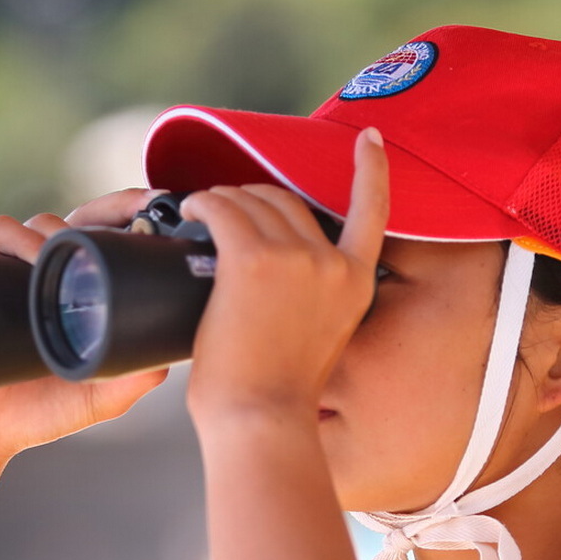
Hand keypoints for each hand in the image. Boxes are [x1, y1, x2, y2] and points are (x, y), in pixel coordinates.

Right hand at [0, 189, 168, 465]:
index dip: (138, 219)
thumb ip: (134, 378)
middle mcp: (49, 273)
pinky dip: (20, 237)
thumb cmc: (39, 411)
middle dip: (115, 206)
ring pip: (43, 222)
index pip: (114, 241)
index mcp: (84, 291)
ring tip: (81, 257)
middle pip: (84, 218)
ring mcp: (13, 270)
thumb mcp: (101, 398)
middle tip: (144, 206)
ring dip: (65, 230)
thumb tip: (169, 358)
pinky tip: (37, 260)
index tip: (166, 212)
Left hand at [184, 128, 389, 424]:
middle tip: (222, 218)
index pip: (373, 211)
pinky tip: (187, 215)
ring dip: (220, 202)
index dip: (369, 170)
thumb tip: (269, 275)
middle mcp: (332, 263)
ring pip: (251, 200)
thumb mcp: (317, 339)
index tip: (368, 139)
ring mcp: (296, 257)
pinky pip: (220, 209)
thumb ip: (309, 298)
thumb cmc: (276, 396)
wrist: (261, 420)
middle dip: (253, 200)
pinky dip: (199, 206)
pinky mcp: (253, 259)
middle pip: (288, 201)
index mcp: (356, 283)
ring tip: (197, 220)